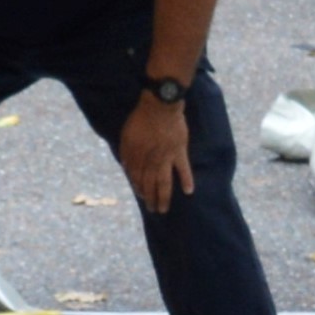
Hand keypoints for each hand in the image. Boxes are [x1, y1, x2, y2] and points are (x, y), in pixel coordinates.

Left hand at [118, 91, 194, 214]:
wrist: (160, 105)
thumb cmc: (140, 118)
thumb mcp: (126, 135)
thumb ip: (126, 153)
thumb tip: (125, 167)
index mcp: (136, 156)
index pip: (136, 178)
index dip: (138, 188)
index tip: (141, 196)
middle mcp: (150, 161)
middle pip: (149, 184)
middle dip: (150, 198)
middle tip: (153, 209)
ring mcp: (166, 157)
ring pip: (164, 182)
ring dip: (164, 197)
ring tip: (164, 209)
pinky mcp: (179, 152)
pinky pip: (183, 169)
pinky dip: (186, 180)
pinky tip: (189, 192)